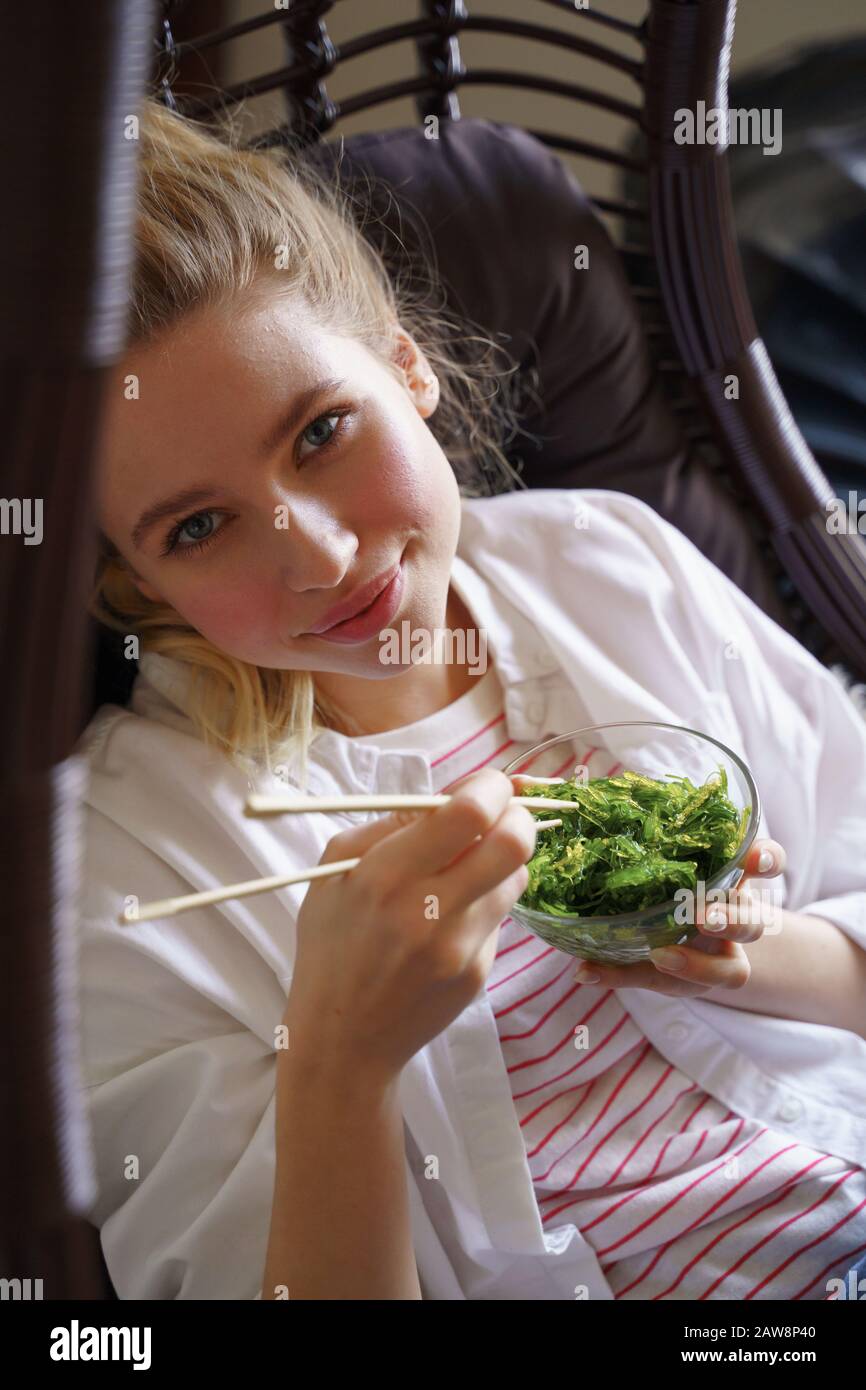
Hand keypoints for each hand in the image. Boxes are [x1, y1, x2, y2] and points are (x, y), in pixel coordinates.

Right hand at [285, 768, 537, 1084]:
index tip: (487, 785)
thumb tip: (451, 792)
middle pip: (513, 843)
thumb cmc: (332, 944)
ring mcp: (461, 947)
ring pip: (517, 876)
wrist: (342, 1040)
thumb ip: (391, 825)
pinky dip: (486, 902)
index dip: (490, 787)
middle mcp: (429, 912)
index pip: (468, 814)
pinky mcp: (480, 973)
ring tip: (468, 869)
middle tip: (503, 813)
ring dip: (503, 859)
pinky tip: (451, 918)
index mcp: (385, 877)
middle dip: (518, 815)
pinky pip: (501, 916)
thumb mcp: (337, 870)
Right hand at [572, 838, 787, 996]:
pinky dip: (766, 856)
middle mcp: (733, 928)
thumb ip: (618, 971)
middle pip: (748, 929)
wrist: (694, 921)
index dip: (700, 968)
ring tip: (707, 887)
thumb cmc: (671, 952)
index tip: (661, 959)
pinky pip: (766, 860)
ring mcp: (737, 896)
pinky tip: (752, 845)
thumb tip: (579, 972)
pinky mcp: (736, 864)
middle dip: (725, 925)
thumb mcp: (647, 970)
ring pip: (752, 898)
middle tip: (695, 919)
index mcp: (717, 962)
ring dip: (734, 894)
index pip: (728, 973)